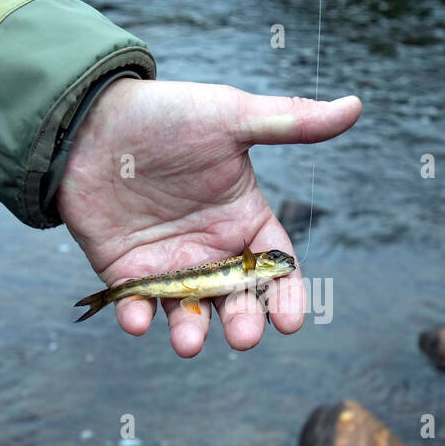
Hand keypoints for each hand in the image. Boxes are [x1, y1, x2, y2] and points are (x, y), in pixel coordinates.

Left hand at [58, 78, 361, 356]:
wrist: (89, 118)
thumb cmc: (166, 114)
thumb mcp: (232, 116)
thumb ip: (292, 122)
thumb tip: (355, 105)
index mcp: (243, 218)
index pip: (275, 267)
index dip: (285, 295)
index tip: (289, 320)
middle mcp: (210, 248)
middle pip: (236, 299)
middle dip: (242, 322)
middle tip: (244, 335)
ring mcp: (167, 263)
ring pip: (188, 311)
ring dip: (191, 330)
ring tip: (191, 340)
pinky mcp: (124, 270)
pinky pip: (135, 305)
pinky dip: (137, 317)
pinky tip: (138, 320)